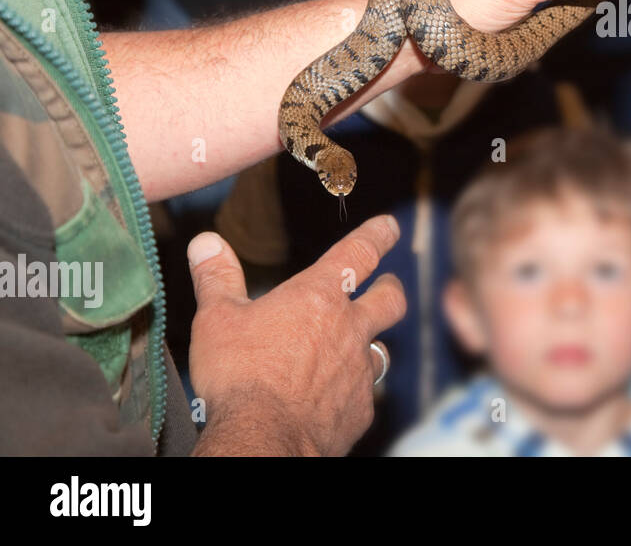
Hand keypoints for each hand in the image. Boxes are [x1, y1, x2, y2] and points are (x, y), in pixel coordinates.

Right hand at [187, 215, 406, 455]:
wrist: (264, 440)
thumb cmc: (239, 376)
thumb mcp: (216, 320)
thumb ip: (216, 278)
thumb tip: (206, 242)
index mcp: (318, 297)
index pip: (359, 252)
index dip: (377, 235)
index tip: (390, 226)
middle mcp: (350, 328)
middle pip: (391, 298)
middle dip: (390, 288)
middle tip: (386, 285)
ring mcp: (360, 370)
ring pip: (380, 348)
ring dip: (370, 344)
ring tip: (353, 348)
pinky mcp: (361, 408)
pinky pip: (364, 393)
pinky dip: (351, 391)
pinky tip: (332, 398)